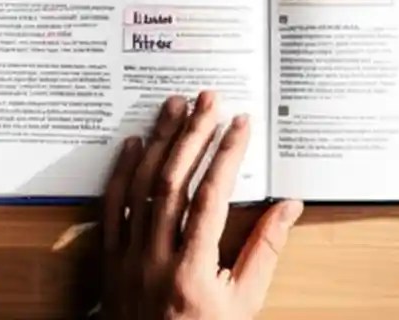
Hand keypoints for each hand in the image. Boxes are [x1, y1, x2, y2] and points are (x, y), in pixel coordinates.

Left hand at [100, 91, 303, 319]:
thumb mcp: (244, 301)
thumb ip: (266, 249)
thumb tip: (289, 205)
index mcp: (192, 272)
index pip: (211, 199)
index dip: (227, 156)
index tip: (239, 124)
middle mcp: (155, 260)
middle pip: (173, 183)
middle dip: (193, 134)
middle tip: (208, 100)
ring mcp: (127, 258)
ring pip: (141, 187)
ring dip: (160, 142)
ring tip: (175, 106)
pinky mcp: (109, 259)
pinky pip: (111, 207)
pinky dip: (122, 171)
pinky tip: (135, 143)